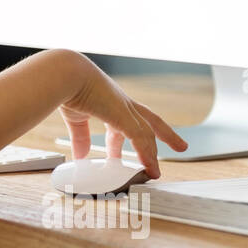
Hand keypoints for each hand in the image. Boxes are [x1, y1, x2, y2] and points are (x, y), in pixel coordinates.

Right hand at [57, 53, 187, 177]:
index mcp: (111, 104)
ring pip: (148, 133)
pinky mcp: (124, 116)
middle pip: (151, 121)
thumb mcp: (77, 118)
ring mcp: (126, 109)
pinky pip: (140, 139)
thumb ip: (81, 137)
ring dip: (153, 153)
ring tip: (155, 173)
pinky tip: (148, 168)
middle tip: (180, 146)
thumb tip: (81, 156)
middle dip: (165, 134)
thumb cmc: (68, 88)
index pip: (129, 122)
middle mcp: (123, 105)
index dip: (133, 138)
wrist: (67, 75)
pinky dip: (145, 154)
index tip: (130, 153)